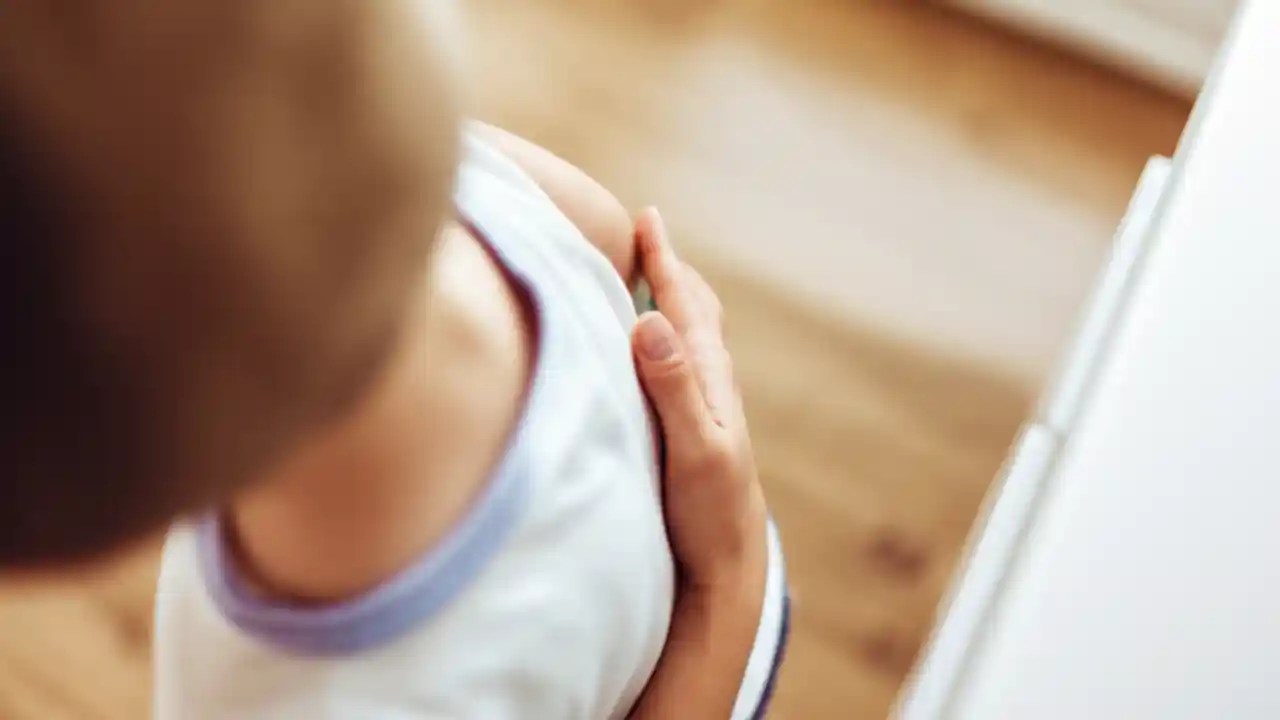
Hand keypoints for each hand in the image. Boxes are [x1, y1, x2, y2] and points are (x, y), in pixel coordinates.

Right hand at [631, 208, 766, 597]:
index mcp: (708, 379)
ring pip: (690, 338)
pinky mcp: (693, 433)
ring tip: (654, 278)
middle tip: (649, 234)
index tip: (646, 216)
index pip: (682, 305)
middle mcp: (710, 386)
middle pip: (694, 311)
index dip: (664, 259)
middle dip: (671, 270)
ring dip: (671, 302)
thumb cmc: (709, 513)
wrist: (729, 568)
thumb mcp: (692, 449)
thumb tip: (649, 320)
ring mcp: (705, 410)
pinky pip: (680, 367)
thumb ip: (671, 386)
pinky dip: (666, 340)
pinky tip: (654, 355)